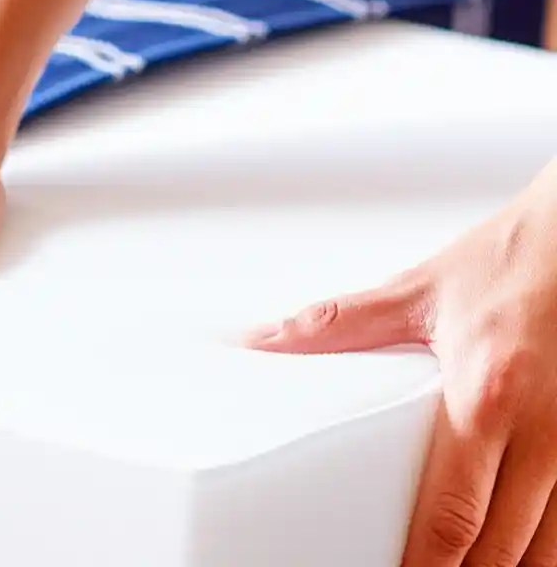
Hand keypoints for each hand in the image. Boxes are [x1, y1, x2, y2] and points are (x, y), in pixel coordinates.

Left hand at [246, 160, 556, 565]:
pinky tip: (520, 555)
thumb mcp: (420, 290)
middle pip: (505, 546)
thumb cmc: (516, 256)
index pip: (452, 513)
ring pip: (553, 547)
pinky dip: (549, 547)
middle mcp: (548, 427)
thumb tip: (265, 340)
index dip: (425, 565)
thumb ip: (338, 324)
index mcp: (488, 393)